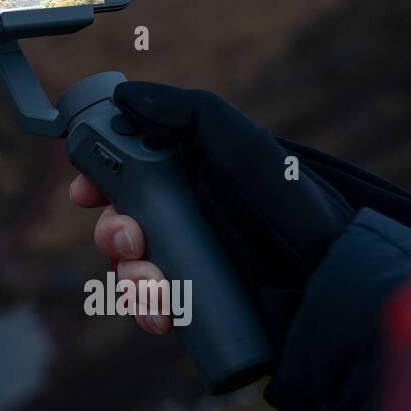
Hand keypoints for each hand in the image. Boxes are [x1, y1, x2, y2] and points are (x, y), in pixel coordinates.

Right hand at [68, 81, 410, 346]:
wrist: (325, 285)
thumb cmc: (287, 208)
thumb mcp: (236, 144)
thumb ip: (181, 112)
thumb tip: (124, 96)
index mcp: (193, 172)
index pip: (128, 170)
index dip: (99, 180)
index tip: (85, 193)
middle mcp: (188, 214)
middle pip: (118, 221)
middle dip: (113, 233)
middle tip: (131, 239)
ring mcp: (192, 261)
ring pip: (129, 268)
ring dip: (130, 278)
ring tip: (156, 287)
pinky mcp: (198, 302)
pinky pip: (152, 307)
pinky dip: (148, 310)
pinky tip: (164, 313)